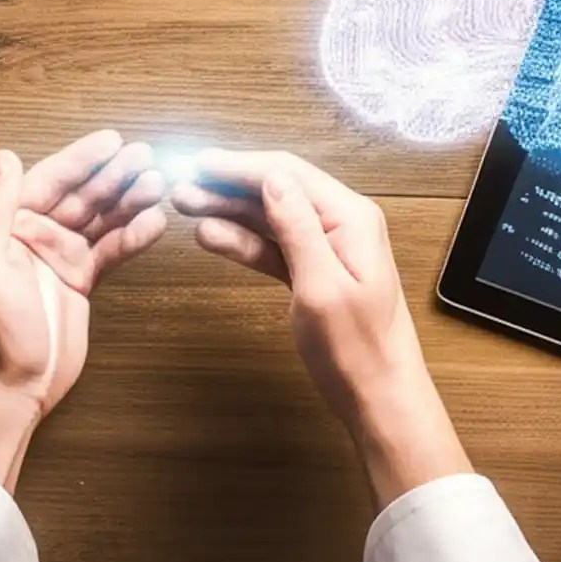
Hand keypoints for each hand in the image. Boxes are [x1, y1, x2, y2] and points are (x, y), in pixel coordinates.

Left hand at [0, 132, 165, 489]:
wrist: (11, 386)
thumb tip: (4, 158)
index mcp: (5, 226)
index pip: (47, 180)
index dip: (80, 159)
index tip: (112, 140)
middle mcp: (33, 235)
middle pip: (81, 195)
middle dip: (114, 175)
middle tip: (148, 157)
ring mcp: (59, 257)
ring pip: (101, 219)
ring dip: (130, 200)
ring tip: (160, 185)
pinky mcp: (81, 280)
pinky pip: (112, 251)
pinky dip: (133, 236)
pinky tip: (156, 222)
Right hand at [172, 150, 470, 507]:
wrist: (380, 397)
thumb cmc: (357, 350)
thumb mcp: (321, 286)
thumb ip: (296, 228)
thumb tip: (271, 179)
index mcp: (350, 218)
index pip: (287, 174)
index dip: (239, 166)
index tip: (197, 164)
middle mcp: (341, 224)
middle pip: (276, 190)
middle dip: (227, 186)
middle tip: (180, 187)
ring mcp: (327, 248)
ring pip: (269, 218)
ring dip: (228, 211)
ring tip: (185, 205)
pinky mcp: (314, 273)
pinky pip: (273, 247)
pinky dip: (242, 241)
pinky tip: (212, 236)